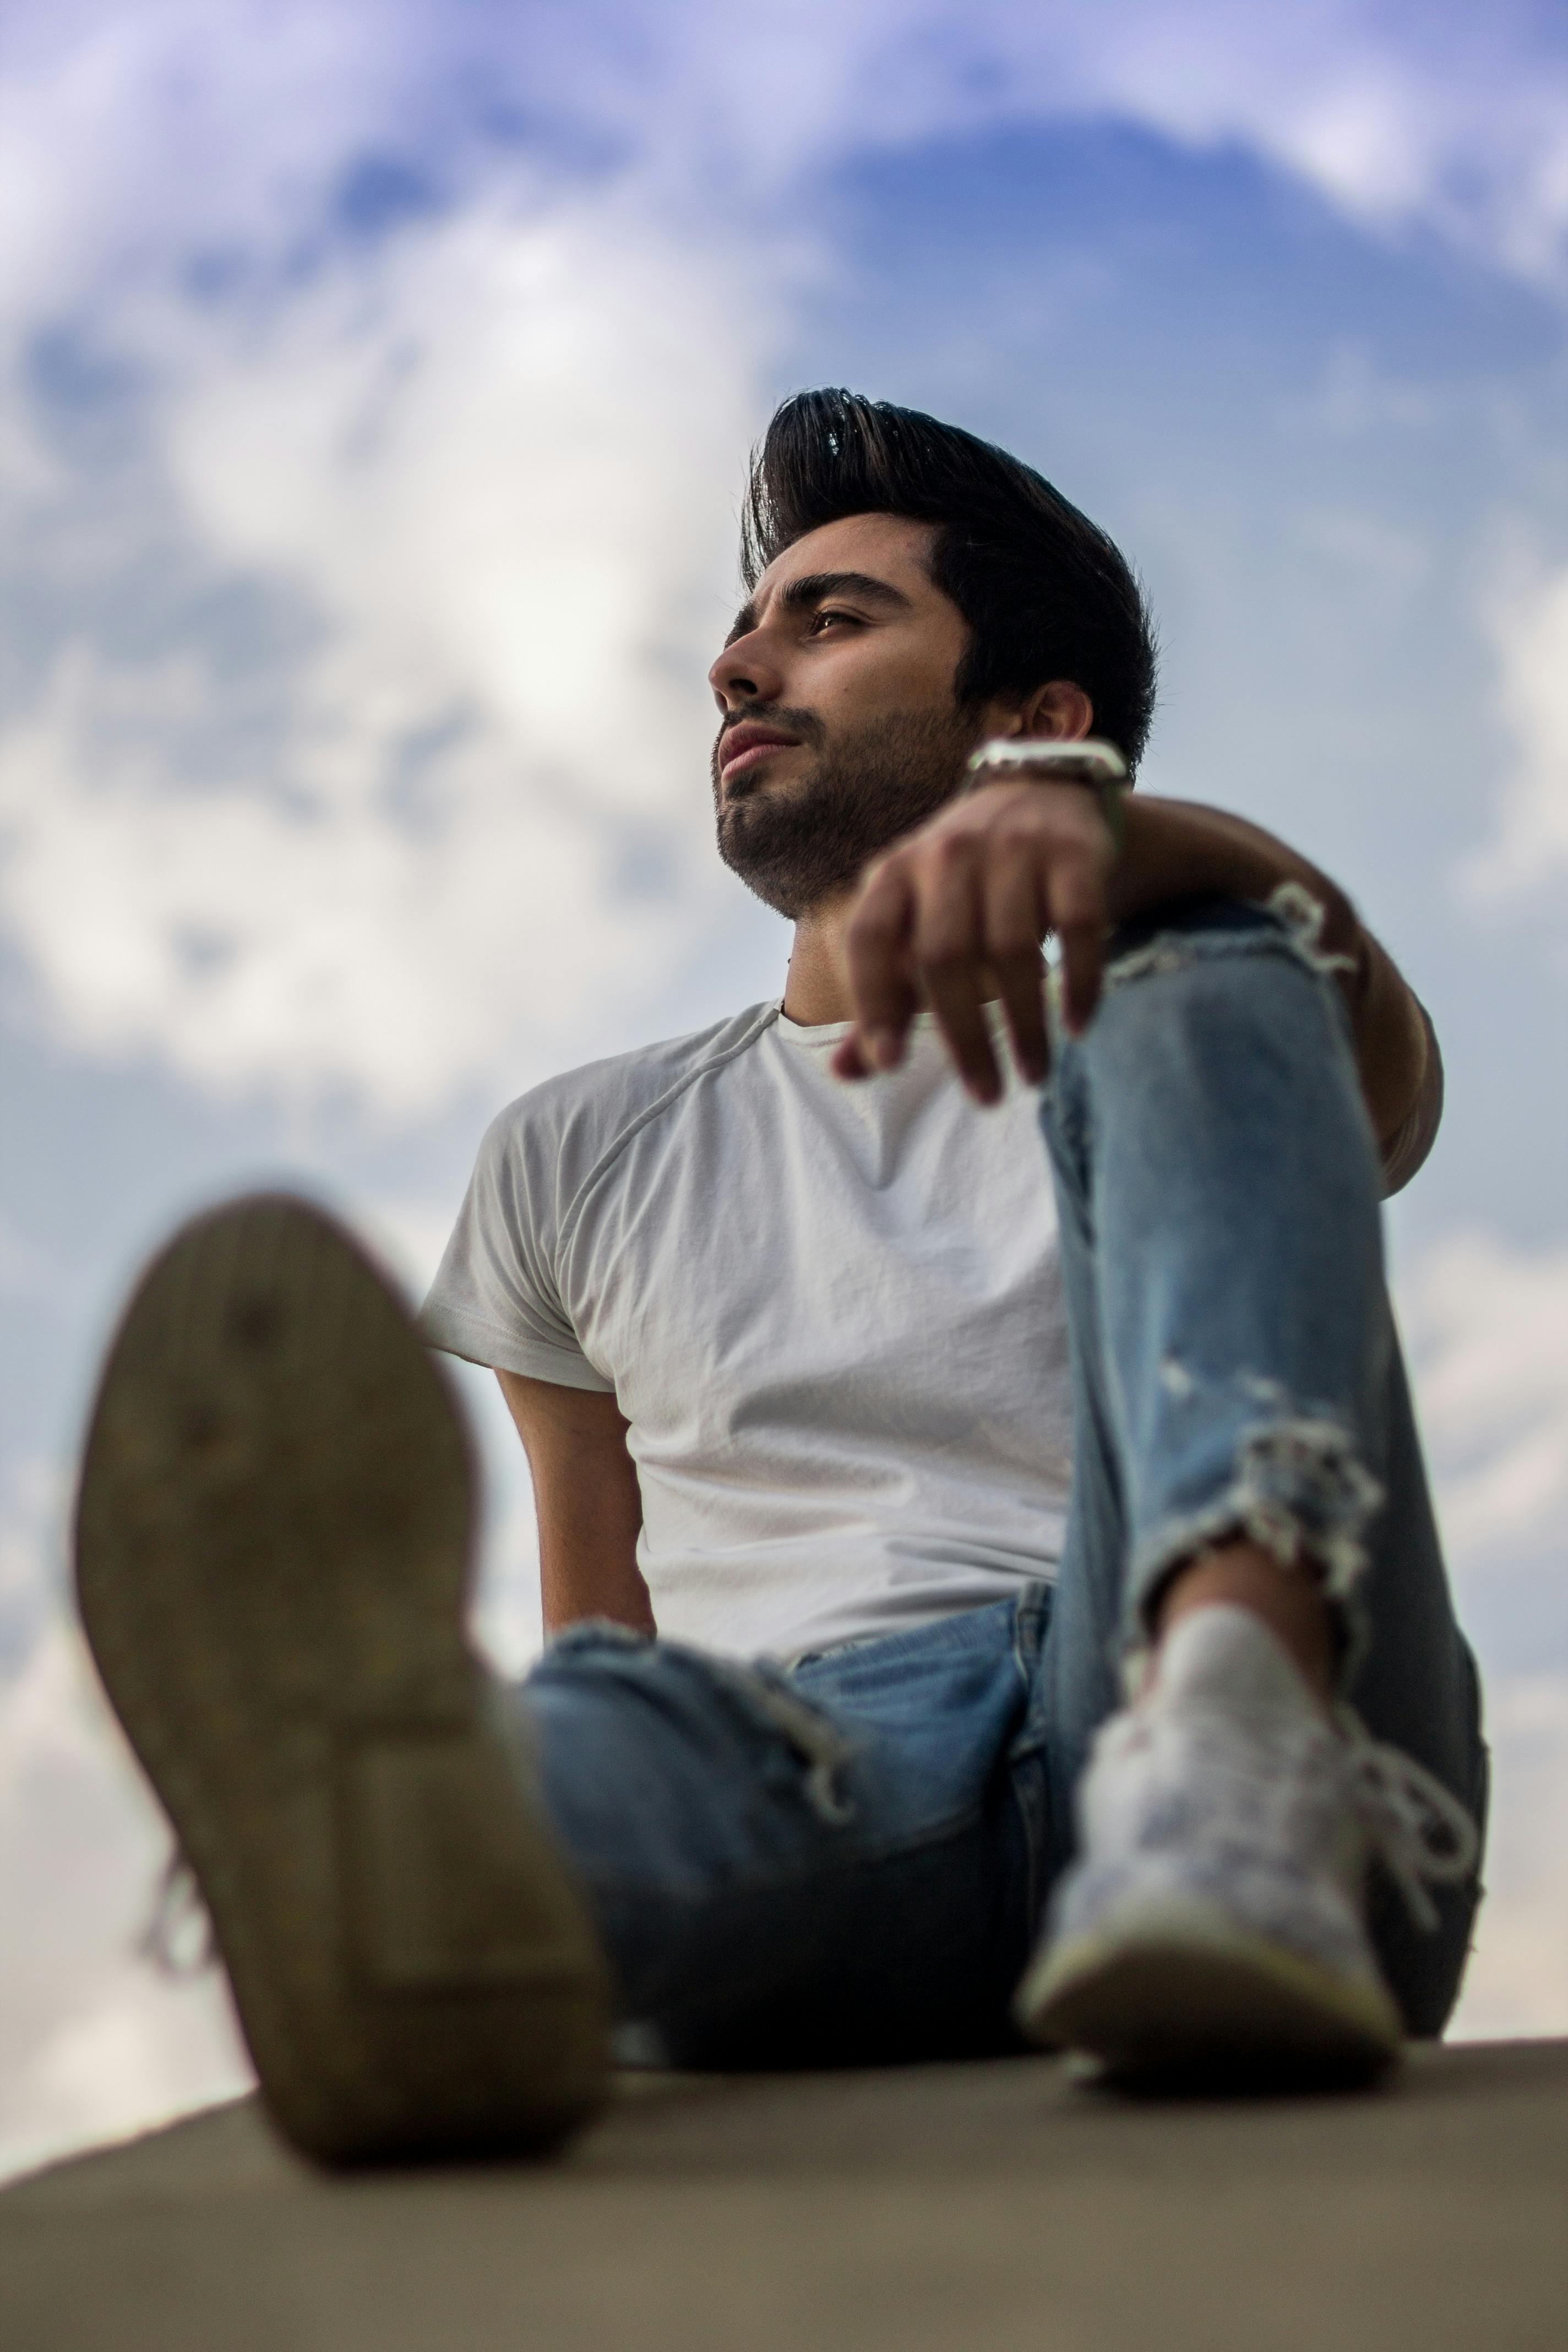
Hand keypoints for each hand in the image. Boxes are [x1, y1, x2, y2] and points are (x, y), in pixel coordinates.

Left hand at [831, 779, 1117, 1101]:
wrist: (1039, 790)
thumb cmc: (961, 884)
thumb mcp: (911, 923)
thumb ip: (883, 996)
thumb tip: (845, 1072)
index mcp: (894, 872)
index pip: (869, 938)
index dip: (873, 1002)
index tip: (889, 1063)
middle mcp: (947, 854)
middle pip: (945, 956)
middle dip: (965, 1038)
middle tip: (987, 1096)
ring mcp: (1013, 848)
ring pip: (1013, 948)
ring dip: (1026, 1025)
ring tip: (1034, 1075)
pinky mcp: (1072, 853)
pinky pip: (1078, 926)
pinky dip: (1080, 983)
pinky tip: (1077, 1029)